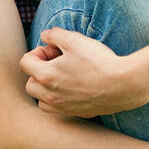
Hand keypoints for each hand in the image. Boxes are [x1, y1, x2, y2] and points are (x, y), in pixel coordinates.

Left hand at [18, 27, 144, 117]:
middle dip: (38, 71)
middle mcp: (50, 96)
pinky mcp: (76, 113)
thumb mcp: (75, 40)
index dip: (37, 52)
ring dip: (45, 88)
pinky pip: (58, 109)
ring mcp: (63, 107)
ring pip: (41, 100)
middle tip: (57, 62)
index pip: (24, 63)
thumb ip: (54, 35)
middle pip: (29, 84)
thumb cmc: (99, 61)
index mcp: (46, 76)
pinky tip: (74, 87)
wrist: (124, 85)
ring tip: (62, 77)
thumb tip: (45, 36)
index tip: (53, 50)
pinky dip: (59, 99)